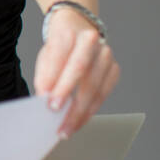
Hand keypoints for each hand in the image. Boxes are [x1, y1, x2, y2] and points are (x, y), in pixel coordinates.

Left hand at [33, 7, 119, 137]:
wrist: (79, 31)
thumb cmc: (60, 47)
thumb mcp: (45, 56)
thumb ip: (45, 76)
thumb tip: (44, 100)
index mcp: (68, 33)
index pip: (60, 55)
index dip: (53, 78)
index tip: (45, 99)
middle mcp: (90, 42)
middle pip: (80, 69)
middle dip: (67, 95)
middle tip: (55, 116)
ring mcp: (106, 56)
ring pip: (94, 86)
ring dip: (79, 111)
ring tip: (66, 128)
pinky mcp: (114, 70)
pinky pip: (103, 94)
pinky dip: (90, 111)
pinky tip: (79, 121)